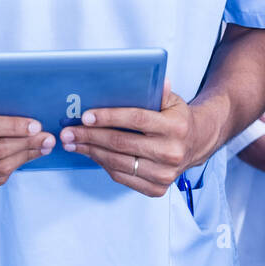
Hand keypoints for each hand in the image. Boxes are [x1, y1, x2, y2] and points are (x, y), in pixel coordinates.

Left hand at [59, 79, 218, 196]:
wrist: (196, 144)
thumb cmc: (176, 118)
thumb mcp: (172, 101)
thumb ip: (160, 91)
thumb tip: (156, 76)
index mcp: (175, 127)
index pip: (136, 119)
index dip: (108, 117)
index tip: (85, 116)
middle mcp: (171, 152)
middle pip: (122, 143)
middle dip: (90, 136)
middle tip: (68, 132)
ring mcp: (164, 174)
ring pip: (118, 162)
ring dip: (91, 152)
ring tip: (73, 143)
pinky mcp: (157, 188)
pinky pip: (122, 176)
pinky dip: (102, 164)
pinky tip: (90, 153)